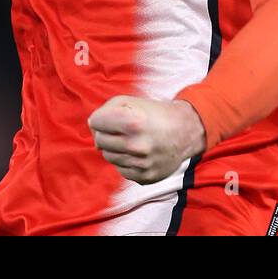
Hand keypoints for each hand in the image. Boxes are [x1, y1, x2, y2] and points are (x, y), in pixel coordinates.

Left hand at [87, 95, 206, 184]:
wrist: (185, 132)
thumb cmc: (154, 113)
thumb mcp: (130, 101)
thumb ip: (106, 110)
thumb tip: (93, 128)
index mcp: (132, 122)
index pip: (96, 122)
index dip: (100, 118)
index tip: (109, 118)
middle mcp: (136, 145)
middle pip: (100, 141)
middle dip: (106, 134)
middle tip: (120, 130)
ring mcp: (141, 164)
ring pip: (109, 157)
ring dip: (115, 148)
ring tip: (131, 140)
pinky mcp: (145, 177)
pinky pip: (121, 170)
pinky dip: (125, 161)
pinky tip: (137, 153)